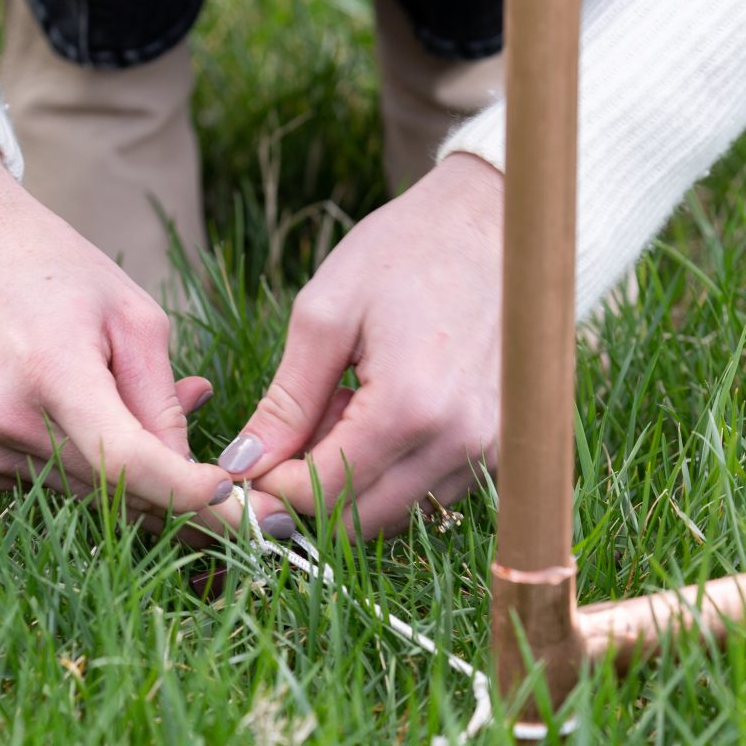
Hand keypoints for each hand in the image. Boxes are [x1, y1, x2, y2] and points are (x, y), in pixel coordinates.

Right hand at [0, 128, 284, 534]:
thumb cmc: (51, 267)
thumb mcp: (131, 313)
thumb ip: (161, 397)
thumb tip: (193, 472)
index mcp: (50, 375)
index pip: (129, 464)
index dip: (191, 495)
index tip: (245, 507)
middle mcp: (9, 425)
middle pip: (117, 495)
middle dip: (187, 506)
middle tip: (248, 505)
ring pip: (96, 501)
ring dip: (150, 487)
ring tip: (172, 431)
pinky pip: (66, 490)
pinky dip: (108, 477)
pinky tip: (121, 428)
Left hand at [218, 152, 502, 537]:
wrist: (497, 224)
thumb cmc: (405, 252)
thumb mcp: (325, 315)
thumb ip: (285, 402)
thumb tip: (244, 464)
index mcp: (411, 406)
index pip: (324, 492)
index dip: (273, 488)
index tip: (246, 462)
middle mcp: (459, 442)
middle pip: (361, 522)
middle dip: (310, 494)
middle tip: (286, 439)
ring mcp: (488, 450)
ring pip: (396, 513)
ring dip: (353, 484)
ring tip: (341, 409)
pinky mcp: (501, 449)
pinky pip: (431, 491)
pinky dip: (392, 472)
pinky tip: (379, 414)